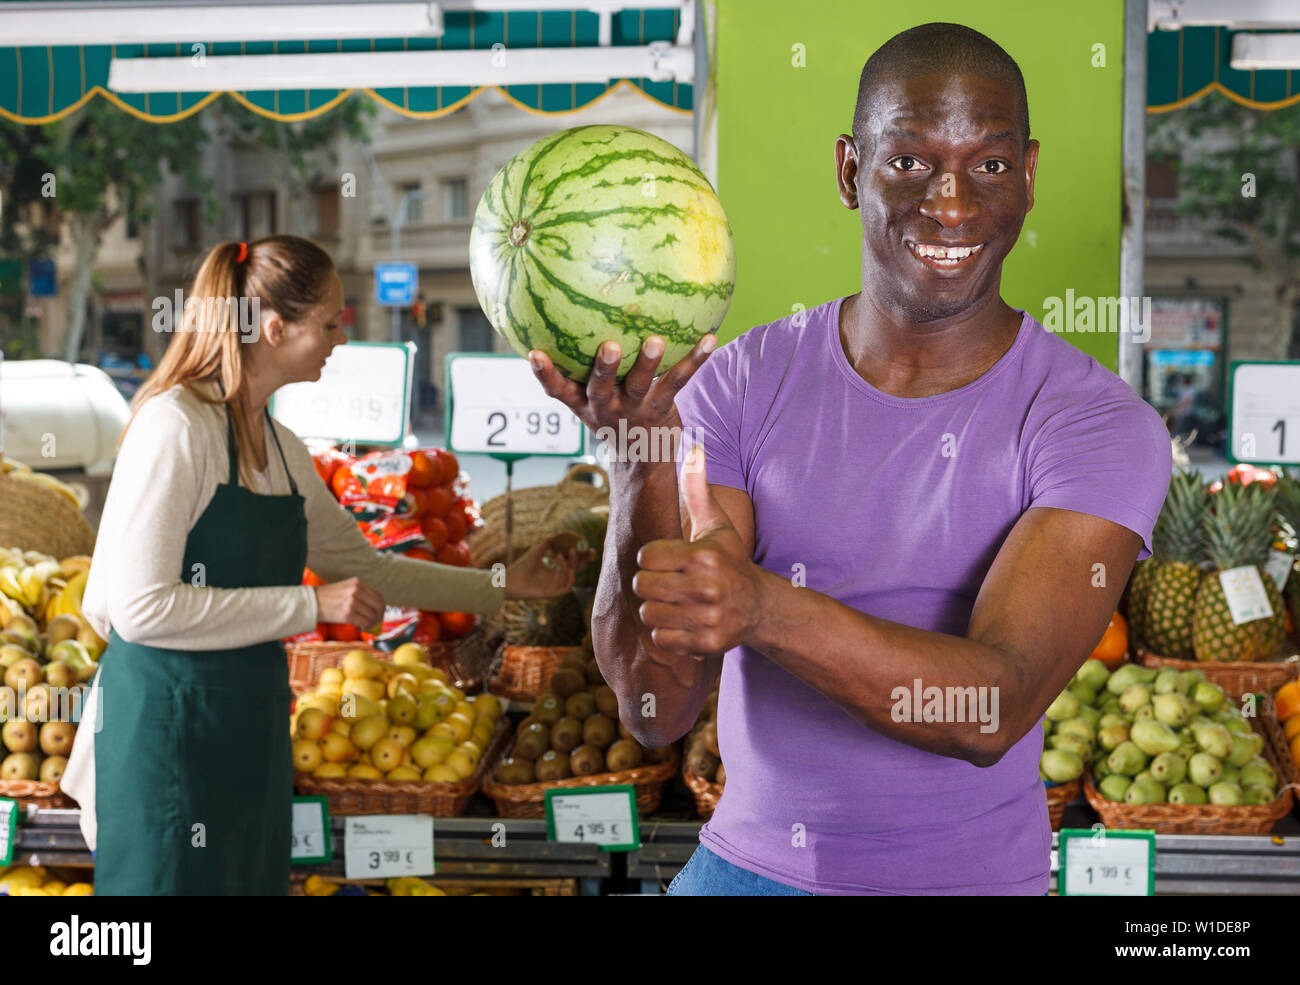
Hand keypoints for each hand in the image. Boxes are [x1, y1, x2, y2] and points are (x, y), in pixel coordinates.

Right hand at [314, 578, 384, 627]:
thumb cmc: (327, 598)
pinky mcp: (348, 613)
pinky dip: (365, 627)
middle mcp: (356, 590)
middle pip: (379, 605)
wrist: (310, 603)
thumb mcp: (345, 589)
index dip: (381, 607)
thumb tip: (375, 608)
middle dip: (380, 616)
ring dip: (371, 623)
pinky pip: (365, 622)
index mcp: (357, 583)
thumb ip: (360, 594)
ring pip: (372, 615)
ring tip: (364, 625)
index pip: (378, 596)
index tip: (378, 614)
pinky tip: (359, 627)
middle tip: (375, 622)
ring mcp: (352, 601)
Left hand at [504, 532, 594, 599]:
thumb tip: (557, 534)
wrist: (510, 579)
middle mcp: (556, 579)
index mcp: (554, 570)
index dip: (581, 556)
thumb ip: (546, 543)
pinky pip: (566, 588)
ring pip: (570, 578)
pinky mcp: (551, 594)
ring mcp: (554, 587)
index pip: (571, 563)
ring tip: (560, 555)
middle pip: (575, 570)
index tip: (589, 547)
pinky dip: (569, 579)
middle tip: (586, 550)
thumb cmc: (521, 566)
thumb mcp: (536, 551)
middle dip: (583, 561)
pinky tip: (566, 569)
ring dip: (569, 566)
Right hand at [529, 335, 716, 441]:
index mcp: (583, 403)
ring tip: (656, 341)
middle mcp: (606, 408)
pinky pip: (678, 380)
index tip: (533, 353)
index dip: (544, 374)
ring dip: (648, 363)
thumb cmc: (612, 414)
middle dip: (604, 368)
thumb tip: (570, 307)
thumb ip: (578, 366)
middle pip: (601, 388)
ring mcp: (635, 410)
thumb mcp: (589, 397)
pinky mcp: (661, 408)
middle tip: (609, 346)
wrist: (641, 458)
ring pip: (640, 386)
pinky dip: (695, 359)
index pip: (557, 390)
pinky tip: (710, 338)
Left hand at [632, 446, 764, 655]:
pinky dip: (667, 633)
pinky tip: (683, 622)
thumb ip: (697, 489)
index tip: (667, 559)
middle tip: (668, 582)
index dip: (652, 557)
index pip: (646, 556)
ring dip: (657, 609)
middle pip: (643, 586)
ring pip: (649, 614)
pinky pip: (661, 639)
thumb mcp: (717, 524)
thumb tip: (694, 447)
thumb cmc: (730, 560)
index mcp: (703, 556)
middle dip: (651, 583)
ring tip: (674, 602)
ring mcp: (707, 618)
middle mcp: (707, 588)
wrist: (760, 607)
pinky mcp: (706, 644)